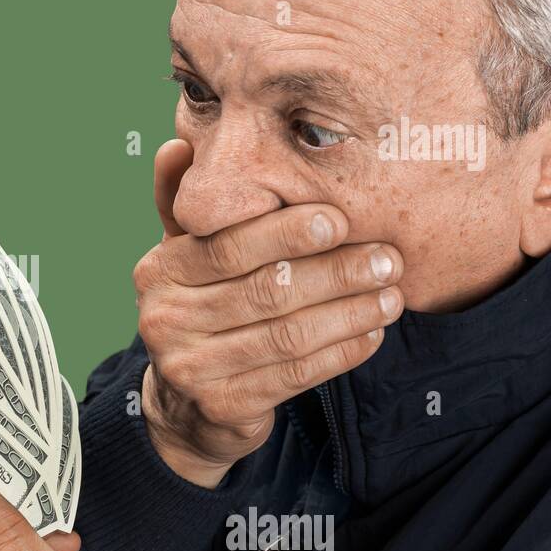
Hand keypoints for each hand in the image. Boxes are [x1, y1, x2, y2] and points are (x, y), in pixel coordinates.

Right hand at [134, 139, 404, 487]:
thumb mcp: (188, 253)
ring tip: (392, 295)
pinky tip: (372, 334)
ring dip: (349, 313)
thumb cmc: (203, 307)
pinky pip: (295, 375)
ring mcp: (189, 368)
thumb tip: (176, 143)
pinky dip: (340, 353)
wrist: (185, 401)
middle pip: (264, 291)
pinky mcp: (221, 407)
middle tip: (388, 258)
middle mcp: (164, 319)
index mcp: (158, 270)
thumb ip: (186, 202)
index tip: (339, 219)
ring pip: (286, 335)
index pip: (228, 247)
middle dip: (334, 273)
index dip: (285, 233)